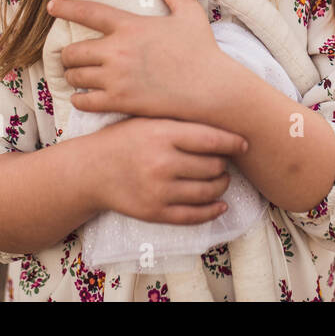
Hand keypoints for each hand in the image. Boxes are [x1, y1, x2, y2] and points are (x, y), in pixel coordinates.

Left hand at [48, 0, 233, 121]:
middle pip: (72, 51)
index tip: (51, 6)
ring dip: (73, 76)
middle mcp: (118, 50)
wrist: (212, 88)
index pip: (88, 12)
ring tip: (78, 77)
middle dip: (69, 55)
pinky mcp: (119, 102)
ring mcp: (116, 78)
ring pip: (75, 76)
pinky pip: (83, 101)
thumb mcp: (190, 13)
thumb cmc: (202, 50)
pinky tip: (84, 97)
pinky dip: (79, 99)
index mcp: (130, 26)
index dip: (66, 7)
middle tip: (73, 58)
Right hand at [92, 117, 247, 224]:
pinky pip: (194, 215)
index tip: (244, 144)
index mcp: (163, 134)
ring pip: (209, 191)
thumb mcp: (149, 120)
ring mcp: (159, 190)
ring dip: (221, 186)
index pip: (212, 140)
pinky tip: (220, 205)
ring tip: (220, 179)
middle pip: (214, 166)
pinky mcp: (155, 212)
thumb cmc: (125, 139)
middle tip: (224, 161)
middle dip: (224, 164)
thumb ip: (182, 121)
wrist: (90, 170)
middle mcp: (162, 163)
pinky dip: (212, 211)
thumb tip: (224, 125)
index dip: (233, 142)